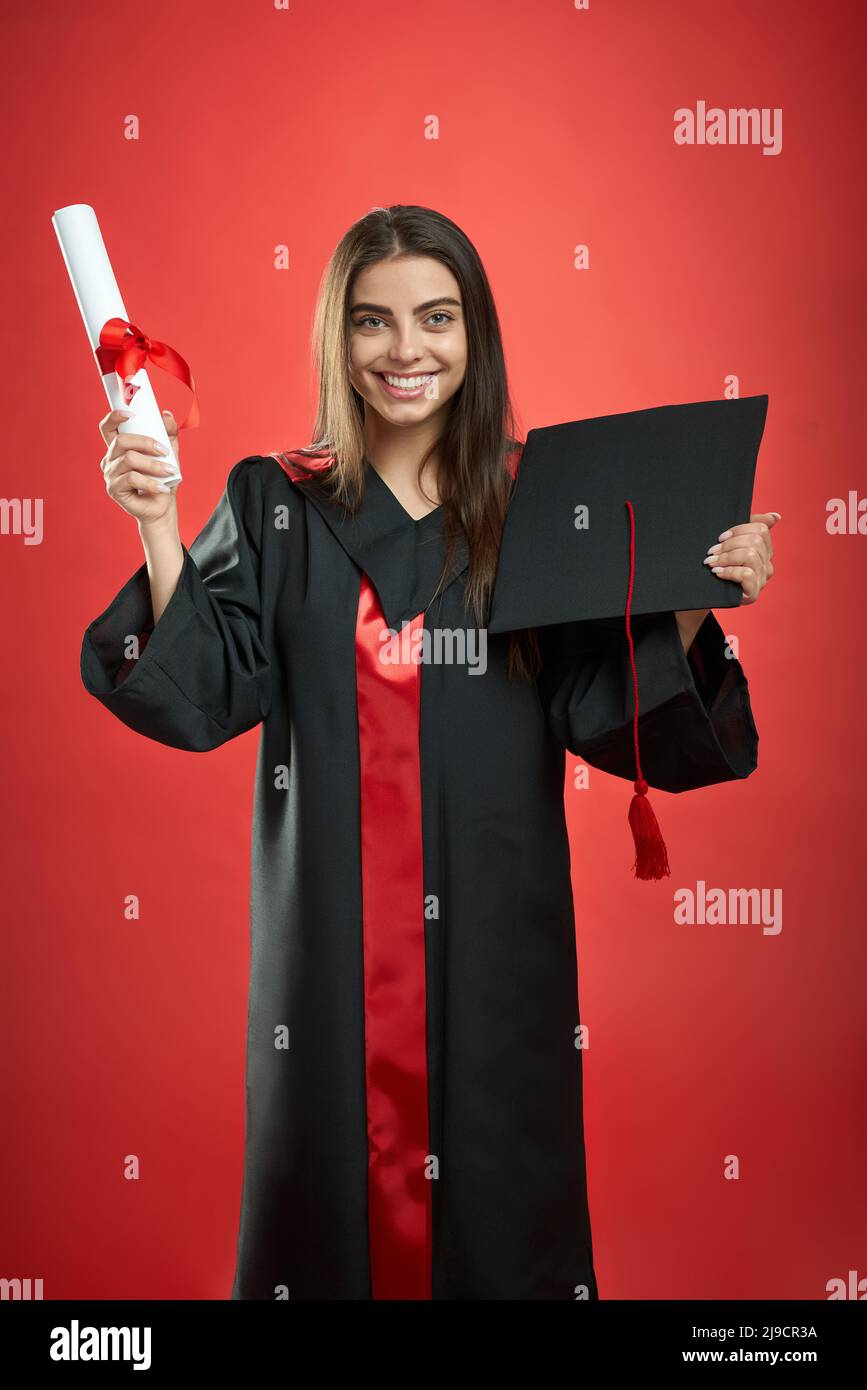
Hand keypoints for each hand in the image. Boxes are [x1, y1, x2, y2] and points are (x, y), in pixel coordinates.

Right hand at [98, 407, 180, 525]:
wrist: (163, 506)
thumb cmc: (163, 479)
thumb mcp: (170, 454)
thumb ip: (169, 434)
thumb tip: (167, 415)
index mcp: (119, 448)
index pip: (108, 428)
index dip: (114, 417)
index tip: (131, 413)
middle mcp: (110, 459)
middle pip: (121, 441)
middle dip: (145, 442)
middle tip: (165, 451)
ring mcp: (110, 474)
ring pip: (129, 459)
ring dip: (153, 464)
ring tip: (169, 471)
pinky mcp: (114, 490)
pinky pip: (131, 479)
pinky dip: (150, 482)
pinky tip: (162, 487)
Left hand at [702, 511, 780, 604]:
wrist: (705, 593)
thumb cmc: (719, 565)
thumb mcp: (731, 543)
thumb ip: (750, 526)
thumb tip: (775, 516)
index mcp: (764, 550)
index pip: (761, 530)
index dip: (739, 530)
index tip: (720, 537)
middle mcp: (766, 565)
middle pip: (755, 541)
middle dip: (729, 545)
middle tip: (712, 552)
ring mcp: (761, 580)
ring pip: (750, 555)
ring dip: (726, 557)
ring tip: (712, 563)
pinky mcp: (753, 594)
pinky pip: (747, 574)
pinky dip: (729, 571)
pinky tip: (718, 573)